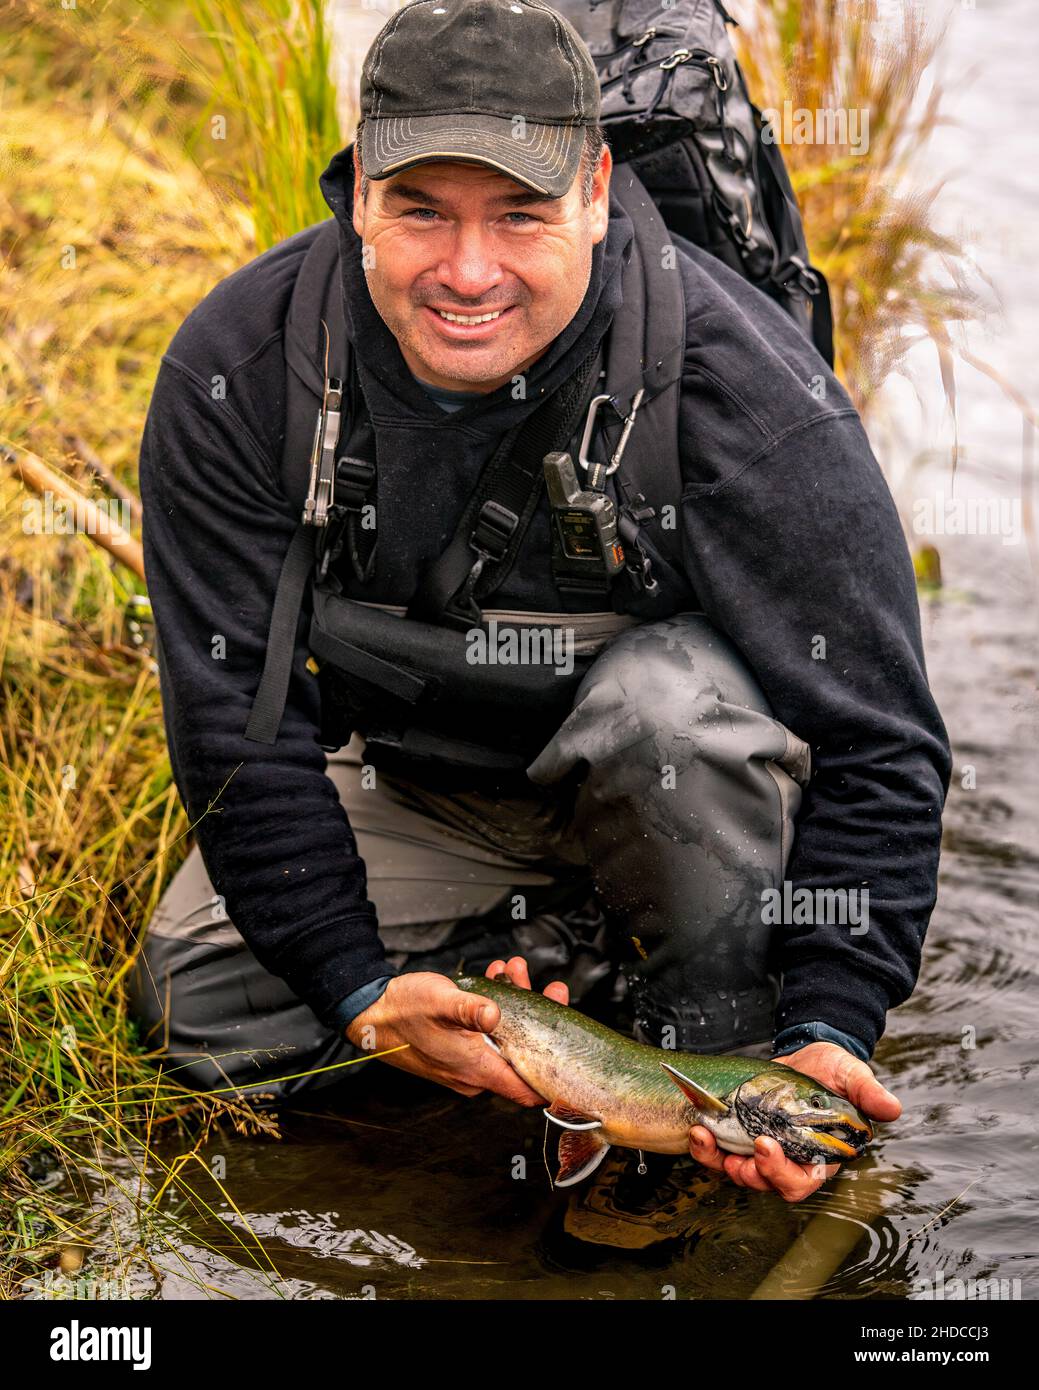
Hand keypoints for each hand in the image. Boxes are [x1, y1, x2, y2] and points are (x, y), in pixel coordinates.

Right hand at [344, 957, 567, 1104]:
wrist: (368, 1015)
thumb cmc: (401, 1010)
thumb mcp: (439, 1001)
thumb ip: (469, 1008)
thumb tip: (496, 1014)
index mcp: (474, 1067)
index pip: (525, 1089)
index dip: (553, 1078)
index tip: (573, 1055)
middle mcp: (472, 1072)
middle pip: (522, 1056)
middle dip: (540, 1019)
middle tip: (550, 989)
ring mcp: (464, 1063)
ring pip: (506, 1041)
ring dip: (516, 1005)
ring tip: (515, 971)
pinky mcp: (457, 1051)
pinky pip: (487, 1035)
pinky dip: (496, 1010)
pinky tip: (494, 980)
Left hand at [687, 1041, 900, 1202]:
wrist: (807, 1055)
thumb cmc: (833, 1071)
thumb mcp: (852, 1076)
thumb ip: (867, 1093)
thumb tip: (892, 1108)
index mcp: (819, 1156)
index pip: (801, 1181)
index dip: (782, 1173)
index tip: (768, 1145)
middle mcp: (789, 1159)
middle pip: (766, 1183)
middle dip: (749, 1174)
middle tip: (735, 1157)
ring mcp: (763, 1149)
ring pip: (738, 1171)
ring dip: (718, 1161)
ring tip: (704, 1137)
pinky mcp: (741, 1134)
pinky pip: (721, 1151)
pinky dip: (707, 1145)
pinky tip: (698, 1127)